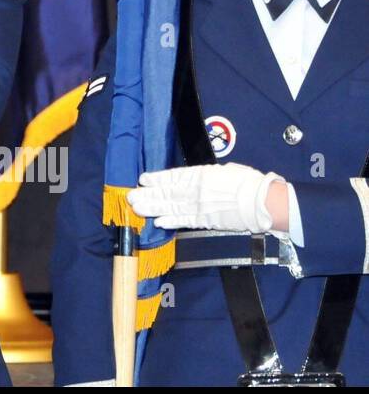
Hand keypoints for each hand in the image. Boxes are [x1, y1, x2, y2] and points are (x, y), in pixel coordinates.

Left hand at [129, 163, 283, 233]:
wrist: (263, 201)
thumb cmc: (246, 182)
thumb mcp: (222, 171)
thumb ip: (204, 176)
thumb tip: (194, 179)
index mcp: (201, 175)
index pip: (173, 177)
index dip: (157, 179)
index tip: (142, 180)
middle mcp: (196, 190)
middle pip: (168, 193)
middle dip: (149, 195)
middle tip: (131, 197)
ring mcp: (200, 206)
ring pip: (172, 207)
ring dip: (154, 208)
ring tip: (137, 209)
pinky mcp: (207, 221)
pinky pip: (186, 221)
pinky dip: (171, 221)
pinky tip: (158, 222)